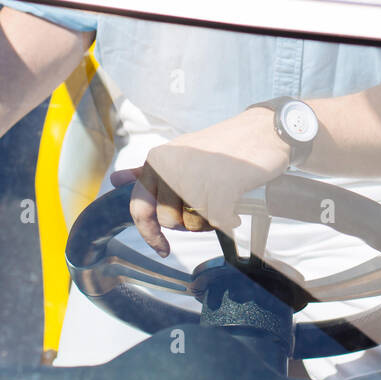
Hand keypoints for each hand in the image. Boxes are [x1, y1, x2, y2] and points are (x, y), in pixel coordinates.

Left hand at [109, 106, 289, 256]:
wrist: (264, 131)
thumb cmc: (223, 146)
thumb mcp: (180, 153)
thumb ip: (149, 170)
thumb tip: (117, 181)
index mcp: (158, 160)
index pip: (138, 207)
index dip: (148, 233)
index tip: (161, 248)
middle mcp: (170, 168)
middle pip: (170, 222)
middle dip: (190, 222)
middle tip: (208, 205)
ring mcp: (194, 178)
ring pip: (193, 225)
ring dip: (210, 220)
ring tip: (223, 199)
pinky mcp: (220, 189)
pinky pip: (217, 223)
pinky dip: (228, 220)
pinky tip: (235, 207)